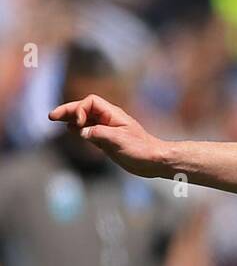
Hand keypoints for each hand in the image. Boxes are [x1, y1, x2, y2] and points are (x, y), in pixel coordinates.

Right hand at [48, 94, 164, 177]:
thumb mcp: (118, 140)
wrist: (155, 161)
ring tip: (56, 120)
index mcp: (113, 114)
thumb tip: (80, 131)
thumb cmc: (141, 150)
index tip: (77, 123)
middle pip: (85, 109)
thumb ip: (98, 133)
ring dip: (71, 119)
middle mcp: (109, 119)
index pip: (90, 103)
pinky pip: (90, 131)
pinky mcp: (108, 141)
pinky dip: (79, 130)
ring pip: (86, 120)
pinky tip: (71, 131)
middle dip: (68, 111)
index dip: (80, 109)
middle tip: (51, 116)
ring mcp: (108, 129)